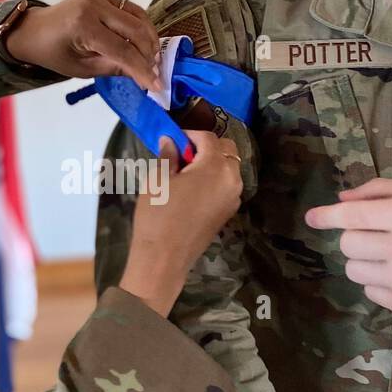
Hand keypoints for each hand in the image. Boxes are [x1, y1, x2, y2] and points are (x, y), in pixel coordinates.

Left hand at [5, 0, 160, 92]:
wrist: (34, 30)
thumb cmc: (54, 53)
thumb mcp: (82, 69)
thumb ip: (114, 69)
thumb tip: (144, 74)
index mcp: (83, 26)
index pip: (122, 50)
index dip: (142, 69)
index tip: (156, 84)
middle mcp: (92, 5)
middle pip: (135, 29)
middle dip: (149, 52)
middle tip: (156, 70)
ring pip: (137, 15)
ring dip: (148, 37)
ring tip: (152, 58)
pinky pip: (128, 9)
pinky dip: (138, 25)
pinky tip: (141, 42)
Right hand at [119, 130, 242, 316]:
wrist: (164, 257)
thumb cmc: (158, 214)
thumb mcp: (158, 179)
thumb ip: (168, 155)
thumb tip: (171, 140)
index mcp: (215, 167)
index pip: (209, 138)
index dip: (191, 134)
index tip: (174, 139)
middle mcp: (232, 179)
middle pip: (226, 150)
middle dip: (207, 146)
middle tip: (182, 153)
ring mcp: (234, 197)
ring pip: (230, 167)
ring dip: (213, 162)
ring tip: (187, 171)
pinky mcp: (229, 211)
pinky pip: (228, 185)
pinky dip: (216, 179)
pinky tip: (195, 188)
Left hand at [305, 177, 391, 313]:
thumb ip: (381, 190)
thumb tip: (340, 200)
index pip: (352, 216)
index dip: (327, 216)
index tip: (311, 218)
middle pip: (347, 243)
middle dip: (355, 237)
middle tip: (378, 237)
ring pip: (352, 269)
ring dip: (363, 261)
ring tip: (389, 256)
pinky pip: (368, 291)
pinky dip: (378, 282)